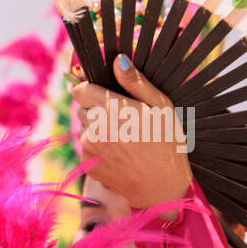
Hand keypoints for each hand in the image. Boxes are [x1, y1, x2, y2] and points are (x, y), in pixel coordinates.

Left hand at [71, 55, 192, 209]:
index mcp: (111, 108)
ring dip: (97, 130)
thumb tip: (117, 60)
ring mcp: (89, 148)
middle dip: (97, 110)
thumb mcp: (161, 107)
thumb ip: (136, 82)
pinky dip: (98, 149)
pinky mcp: (87, 164)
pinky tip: (119, 154)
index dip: (92, 90)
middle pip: (81, 108)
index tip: (106, 96)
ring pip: (84, 128)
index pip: (79, 89)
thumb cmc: (167, 144)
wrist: (163, 187)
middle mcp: (95, 127)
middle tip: (123, 121)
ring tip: (123, 139)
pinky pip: (86, 148)